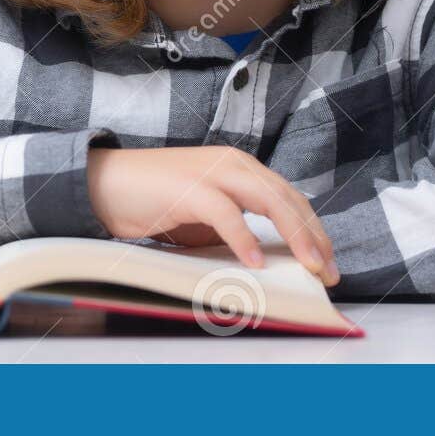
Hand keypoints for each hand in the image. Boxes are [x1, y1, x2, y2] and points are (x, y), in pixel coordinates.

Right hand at [86, 145, 339, 285]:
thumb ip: (236, 227)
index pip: (290, 197)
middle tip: (329, 272)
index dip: (313, 229)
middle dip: (314, 236)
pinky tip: (257, 262)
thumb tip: (270, 259)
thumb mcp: (204, 216)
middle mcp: (233, 164)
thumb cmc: (153, 201)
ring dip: (295, 236)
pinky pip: (227, 214)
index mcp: (240, 168)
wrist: (105, 185)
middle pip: (289, 199)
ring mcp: (213, 172)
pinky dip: (246, 238)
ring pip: (270, 200)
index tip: (328, 261)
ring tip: (311, 266)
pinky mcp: (191, 188)